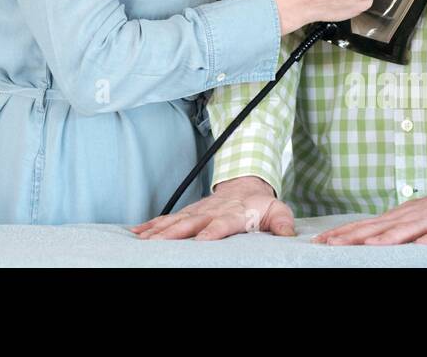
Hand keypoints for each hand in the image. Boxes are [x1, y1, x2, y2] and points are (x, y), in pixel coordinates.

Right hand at [129, 176, 294, 240]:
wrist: (245, 183)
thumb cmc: (260, 203)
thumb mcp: (277, 209)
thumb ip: (281, 222)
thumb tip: (288, 234)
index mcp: (233, 213)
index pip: (221, 223)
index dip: (212, 231)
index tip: (201, 241)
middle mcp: (211, 211)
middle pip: (190, 222)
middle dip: (173, 233)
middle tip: (157, 244)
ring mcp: (198, 210)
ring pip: (175, 220)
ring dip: (158, 230)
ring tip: (142, 240)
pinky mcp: (189, 211)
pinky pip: (168, 218)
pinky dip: (152, 224)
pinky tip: (138, 232)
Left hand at [314, 190, 426, 244]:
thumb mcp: (406, 219)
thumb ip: (386, 228)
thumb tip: (361, 238)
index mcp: (394, 217)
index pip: (363, 226)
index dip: (342, 233)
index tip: (320, 240)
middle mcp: (406, 218)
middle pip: (376, 228)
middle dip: (353, 236)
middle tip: (330, 243)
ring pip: (405, 231)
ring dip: (386, 238)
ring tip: (368, 245)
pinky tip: (421, 247)